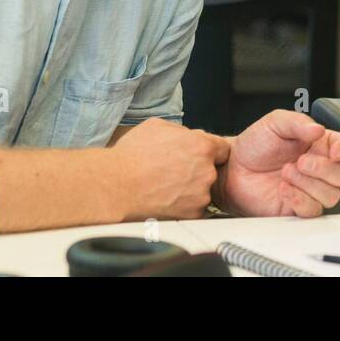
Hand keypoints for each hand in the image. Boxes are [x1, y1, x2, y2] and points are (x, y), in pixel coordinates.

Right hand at [109, 118, 230, 219]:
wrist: (117, 186)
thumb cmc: (132, 156)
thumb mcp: (157, 126)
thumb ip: (181, 130)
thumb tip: (188, 135)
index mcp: (201, 146)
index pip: (222, 149)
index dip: (210, 152)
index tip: (200, 156)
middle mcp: (206, 171)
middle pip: (211, 170)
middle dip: (197, 170)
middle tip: (175, 171)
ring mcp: (200, 194)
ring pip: (202, 190)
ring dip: (191, 188)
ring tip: (166, 185)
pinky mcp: (192, 214)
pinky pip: (193, 207)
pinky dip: (183, 204)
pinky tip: (166, 197)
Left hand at [217, 109, 339, 217]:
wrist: (233, 169)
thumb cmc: (256, 144)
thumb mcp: (275, 122)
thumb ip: (297, 122)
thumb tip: (318, 129)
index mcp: (323, 144)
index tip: (334, 150)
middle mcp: (322, 168)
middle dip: (326, 170)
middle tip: (302, 161)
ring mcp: (312, 190)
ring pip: (332, 195)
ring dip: (308, 184)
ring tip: (286, 172)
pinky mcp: (299, 208)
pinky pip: (313, 211)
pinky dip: (299, 199)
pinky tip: (283, 187)